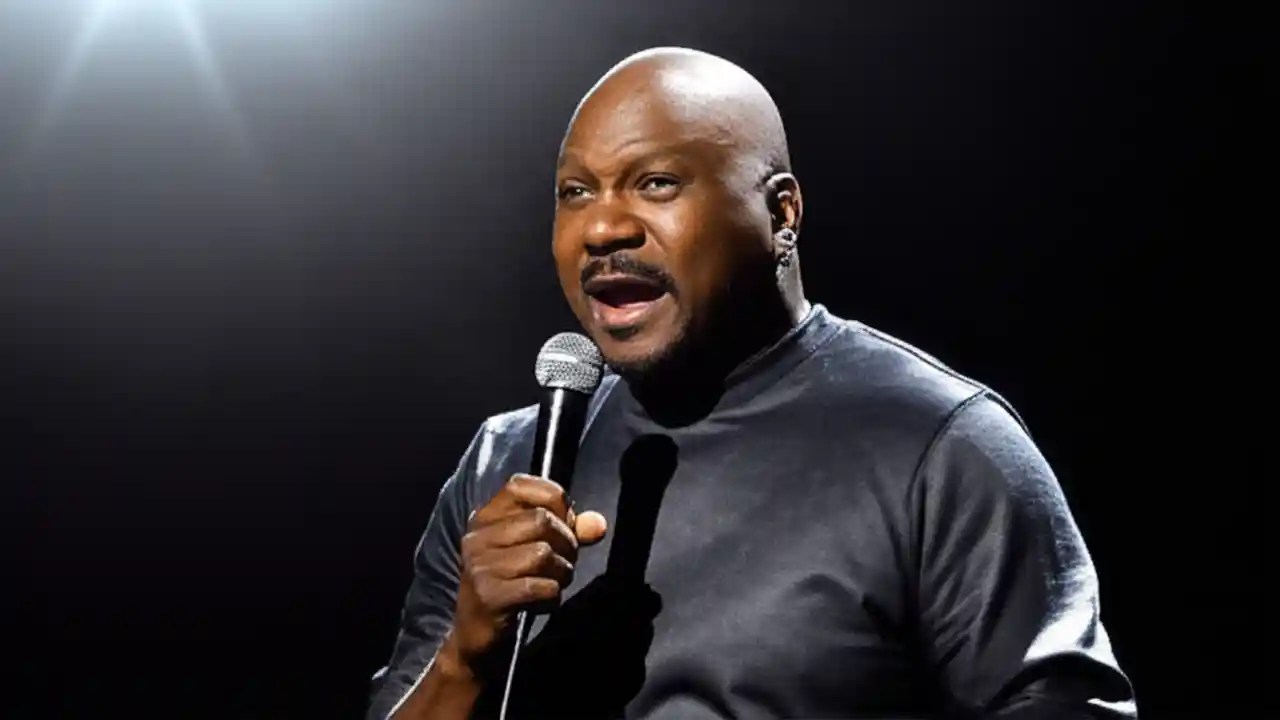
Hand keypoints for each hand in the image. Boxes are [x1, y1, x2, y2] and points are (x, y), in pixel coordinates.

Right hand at [445, 474, 607, 674]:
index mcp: (485, 518)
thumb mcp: (535, 552)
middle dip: (567, 543)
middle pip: (542, 520)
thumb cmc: (511, 586)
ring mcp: (480, 566)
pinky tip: (542, 602)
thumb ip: (569, 532)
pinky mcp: (489, 596)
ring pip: (544, 553)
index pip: (520, 485)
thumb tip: (598, 525)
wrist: (476, 637)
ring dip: (562, 573)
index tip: (564, 522)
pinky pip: (541, 587)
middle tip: (564, 563)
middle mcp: (478, 537)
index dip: (554, 499)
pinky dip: (552, 596)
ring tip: (553, 583)